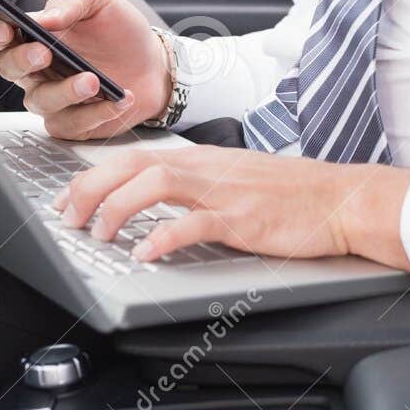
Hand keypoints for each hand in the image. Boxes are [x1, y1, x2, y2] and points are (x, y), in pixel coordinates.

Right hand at [0, 0, 170, 139]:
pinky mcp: (71, 122)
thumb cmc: (120, 30)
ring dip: (65, 91)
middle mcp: (35, 68)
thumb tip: (45, 17)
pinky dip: (95, 113)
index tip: (6, 30)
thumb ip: (71, 0)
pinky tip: (117, 99)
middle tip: (45, 53)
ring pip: (39, 101)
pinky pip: (70, 124)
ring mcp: (51, 96)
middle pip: (7, 68)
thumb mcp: (100, 0)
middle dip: (22, 60)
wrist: (154, 64)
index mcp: (32, 34)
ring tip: (94, 80)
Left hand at [54, 145, 409, 269]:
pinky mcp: (242, 218)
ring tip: (99, 232)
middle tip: (68, 215)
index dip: (94, 175)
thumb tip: (157, 196)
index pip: (134, 157)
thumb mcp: (236, 179)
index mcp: (202, 159)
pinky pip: (195, 224)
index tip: (68, 197)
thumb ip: (197, 185)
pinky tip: (145, 253)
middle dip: (92, 187)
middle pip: (133, 164)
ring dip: (118, 207)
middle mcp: (206, 168)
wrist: (341, 198)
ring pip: (155, 183)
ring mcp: (224, 191)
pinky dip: (164, 236)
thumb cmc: (293, 193)